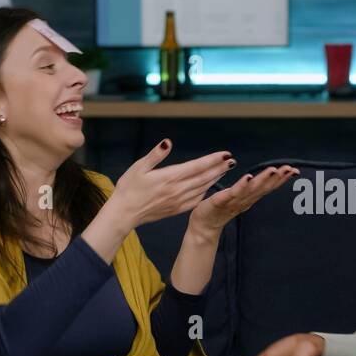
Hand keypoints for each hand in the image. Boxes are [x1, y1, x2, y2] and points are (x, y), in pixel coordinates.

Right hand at [110, 140, 233, 228]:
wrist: (124, 213)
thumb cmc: (129, 188)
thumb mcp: (139, 167)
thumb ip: (156, 155)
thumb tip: (168, 142)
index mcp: (170, 177)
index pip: (197, 166)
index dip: (213, 159)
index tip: (225, 154)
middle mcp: (178, 189)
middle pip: (204, 177)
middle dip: (219, 168)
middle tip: (231, 161)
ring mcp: (178, 201)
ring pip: (202, 188)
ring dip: (215, 179)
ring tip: (224, 171)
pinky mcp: (177, 209)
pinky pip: (196, 200)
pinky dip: (205, 192)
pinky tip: (209, 187)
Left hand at [190, 165, 299, 234]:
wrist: (204, 226)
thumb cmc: (219, 210)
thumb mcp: (237, 197)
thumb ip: (248, 188)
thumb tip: (256, 178)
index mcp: (249, 198)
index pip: (268, 186)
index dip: (281, 179)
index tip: (294, 170)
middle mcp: (245, 200)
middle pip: (264, 188)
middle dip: (278, 178)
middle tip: (290, 168)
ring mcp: (234, 201)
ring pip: (252, 189)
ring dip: (263, 179)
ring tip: (273, 170)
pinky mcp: (221, 201)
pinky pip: (233, 193)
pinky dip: (241, 185)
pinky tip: (248, 177)